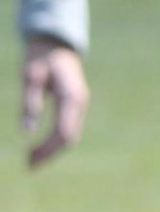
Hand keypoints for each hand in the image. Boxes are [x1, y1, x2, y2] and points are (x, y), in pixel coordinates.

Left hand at [21, 36, 88, 169]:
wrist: (55, 44)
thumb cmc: (40, 58)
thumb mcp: (30, 76)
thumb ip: (30, 101)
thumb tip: (27, 131)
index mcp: (72, 97)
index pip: (64, 131)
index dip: (47, 149)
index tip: (29, 160)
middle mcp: (79, 104)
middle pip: (69, 138)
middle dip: (49, 154)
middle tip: (28, 167)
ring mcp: (79, 105)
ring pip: (70, 135)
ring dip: (52, 149)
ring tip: (31, 160)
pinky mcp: (74, 105)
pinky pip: (68, 128)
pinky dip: (55, 141)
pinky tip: (40, 147)